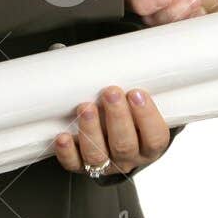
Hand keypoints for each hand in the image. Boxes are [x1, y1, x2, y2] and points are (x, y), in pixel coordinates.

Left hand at [53, 85, 170, 177]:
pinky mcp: (81, 166)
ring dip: (91, 130)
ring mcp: (105, 164)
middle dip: (117, 117)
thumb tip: (99, 51)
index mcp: (149, 145)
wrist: (111, 138)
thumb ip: (130, 82)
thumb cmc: (127, 112)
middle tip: (110, 92)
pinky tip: (62, 137)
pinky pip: (74, 164)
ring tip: (85, 107)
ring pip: (98, 155)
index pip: (155, 137)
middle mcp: (129, 158)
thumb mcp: (136, 102)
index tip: (136, 93)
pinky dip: (67, 152)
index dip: (147, 117)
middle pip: (125, 145)